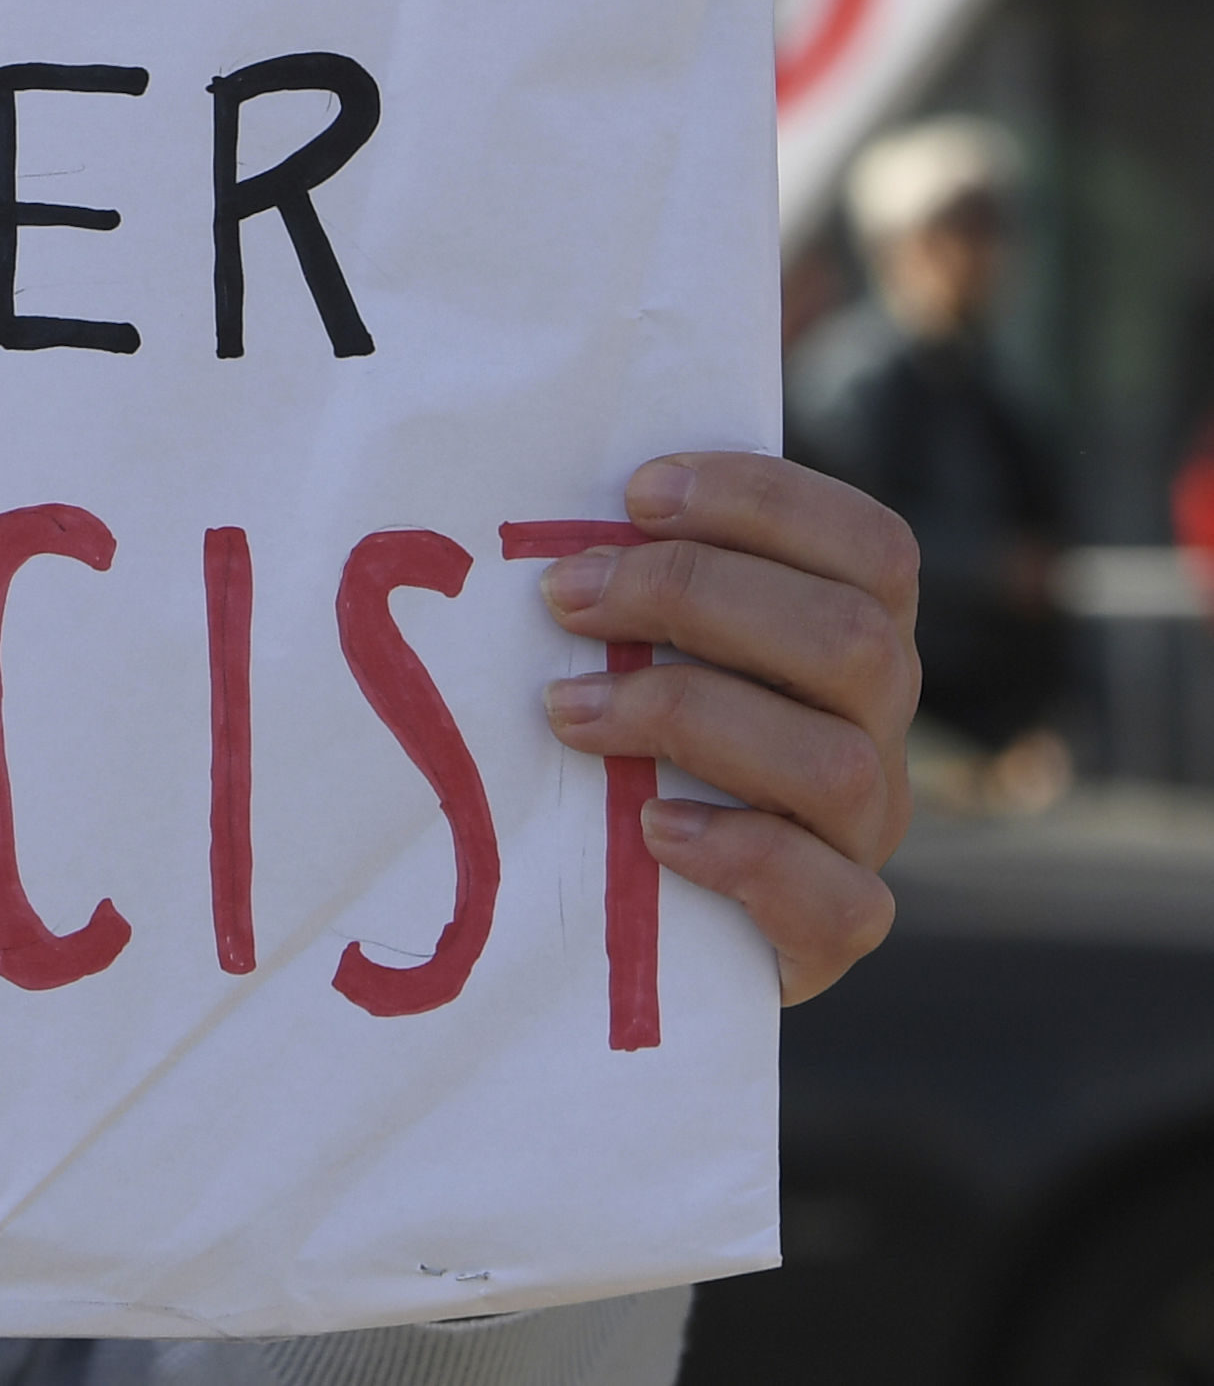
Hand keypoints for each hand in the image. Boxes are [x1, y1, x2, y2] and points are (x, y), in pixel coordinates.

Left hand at [536, 451, 918, 1003]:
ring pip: (838, 761)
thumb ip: (625, 570)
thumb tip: (544, 511)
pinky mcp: (833, 927)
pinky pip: (838, 901)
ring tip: (567, 710)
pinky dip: (739, 854)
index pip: (871, 547)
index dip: (766, 503)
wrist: (648, 902)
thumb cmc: (620, 729)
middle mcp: (877, 727)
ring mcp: (864, 829)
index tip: (636, 494)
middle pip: (854, 637)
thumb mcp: (638, 637)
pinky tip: (647, 827)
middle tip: (563, 596)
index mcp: (852, 634)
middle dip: (694, 595)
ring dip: (687, 717)